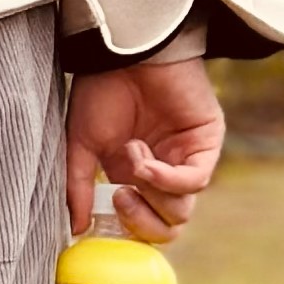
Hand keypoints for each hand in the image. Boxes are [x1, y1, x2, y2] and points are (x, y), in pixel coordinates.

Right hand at [64, 57, 223, 242]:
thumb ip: (78, 188)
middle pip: (168, 227)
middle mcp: (165, 173)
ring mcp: (188, 159)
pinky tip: (145, 162)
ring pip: (181, 210)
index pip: (145, 227)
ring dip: (150, 189)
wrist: (123, 53)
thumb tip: (77, 229)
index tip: (104, 215)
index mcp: (136, 178)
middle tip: (119, 195)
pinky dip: (168, 180)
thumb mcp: (81, 145)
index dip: (127, 230)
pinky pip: (196, 181)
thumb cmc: (102, 90)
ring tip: (131, 153)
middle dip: (141, 221)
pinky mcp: (207, 143)